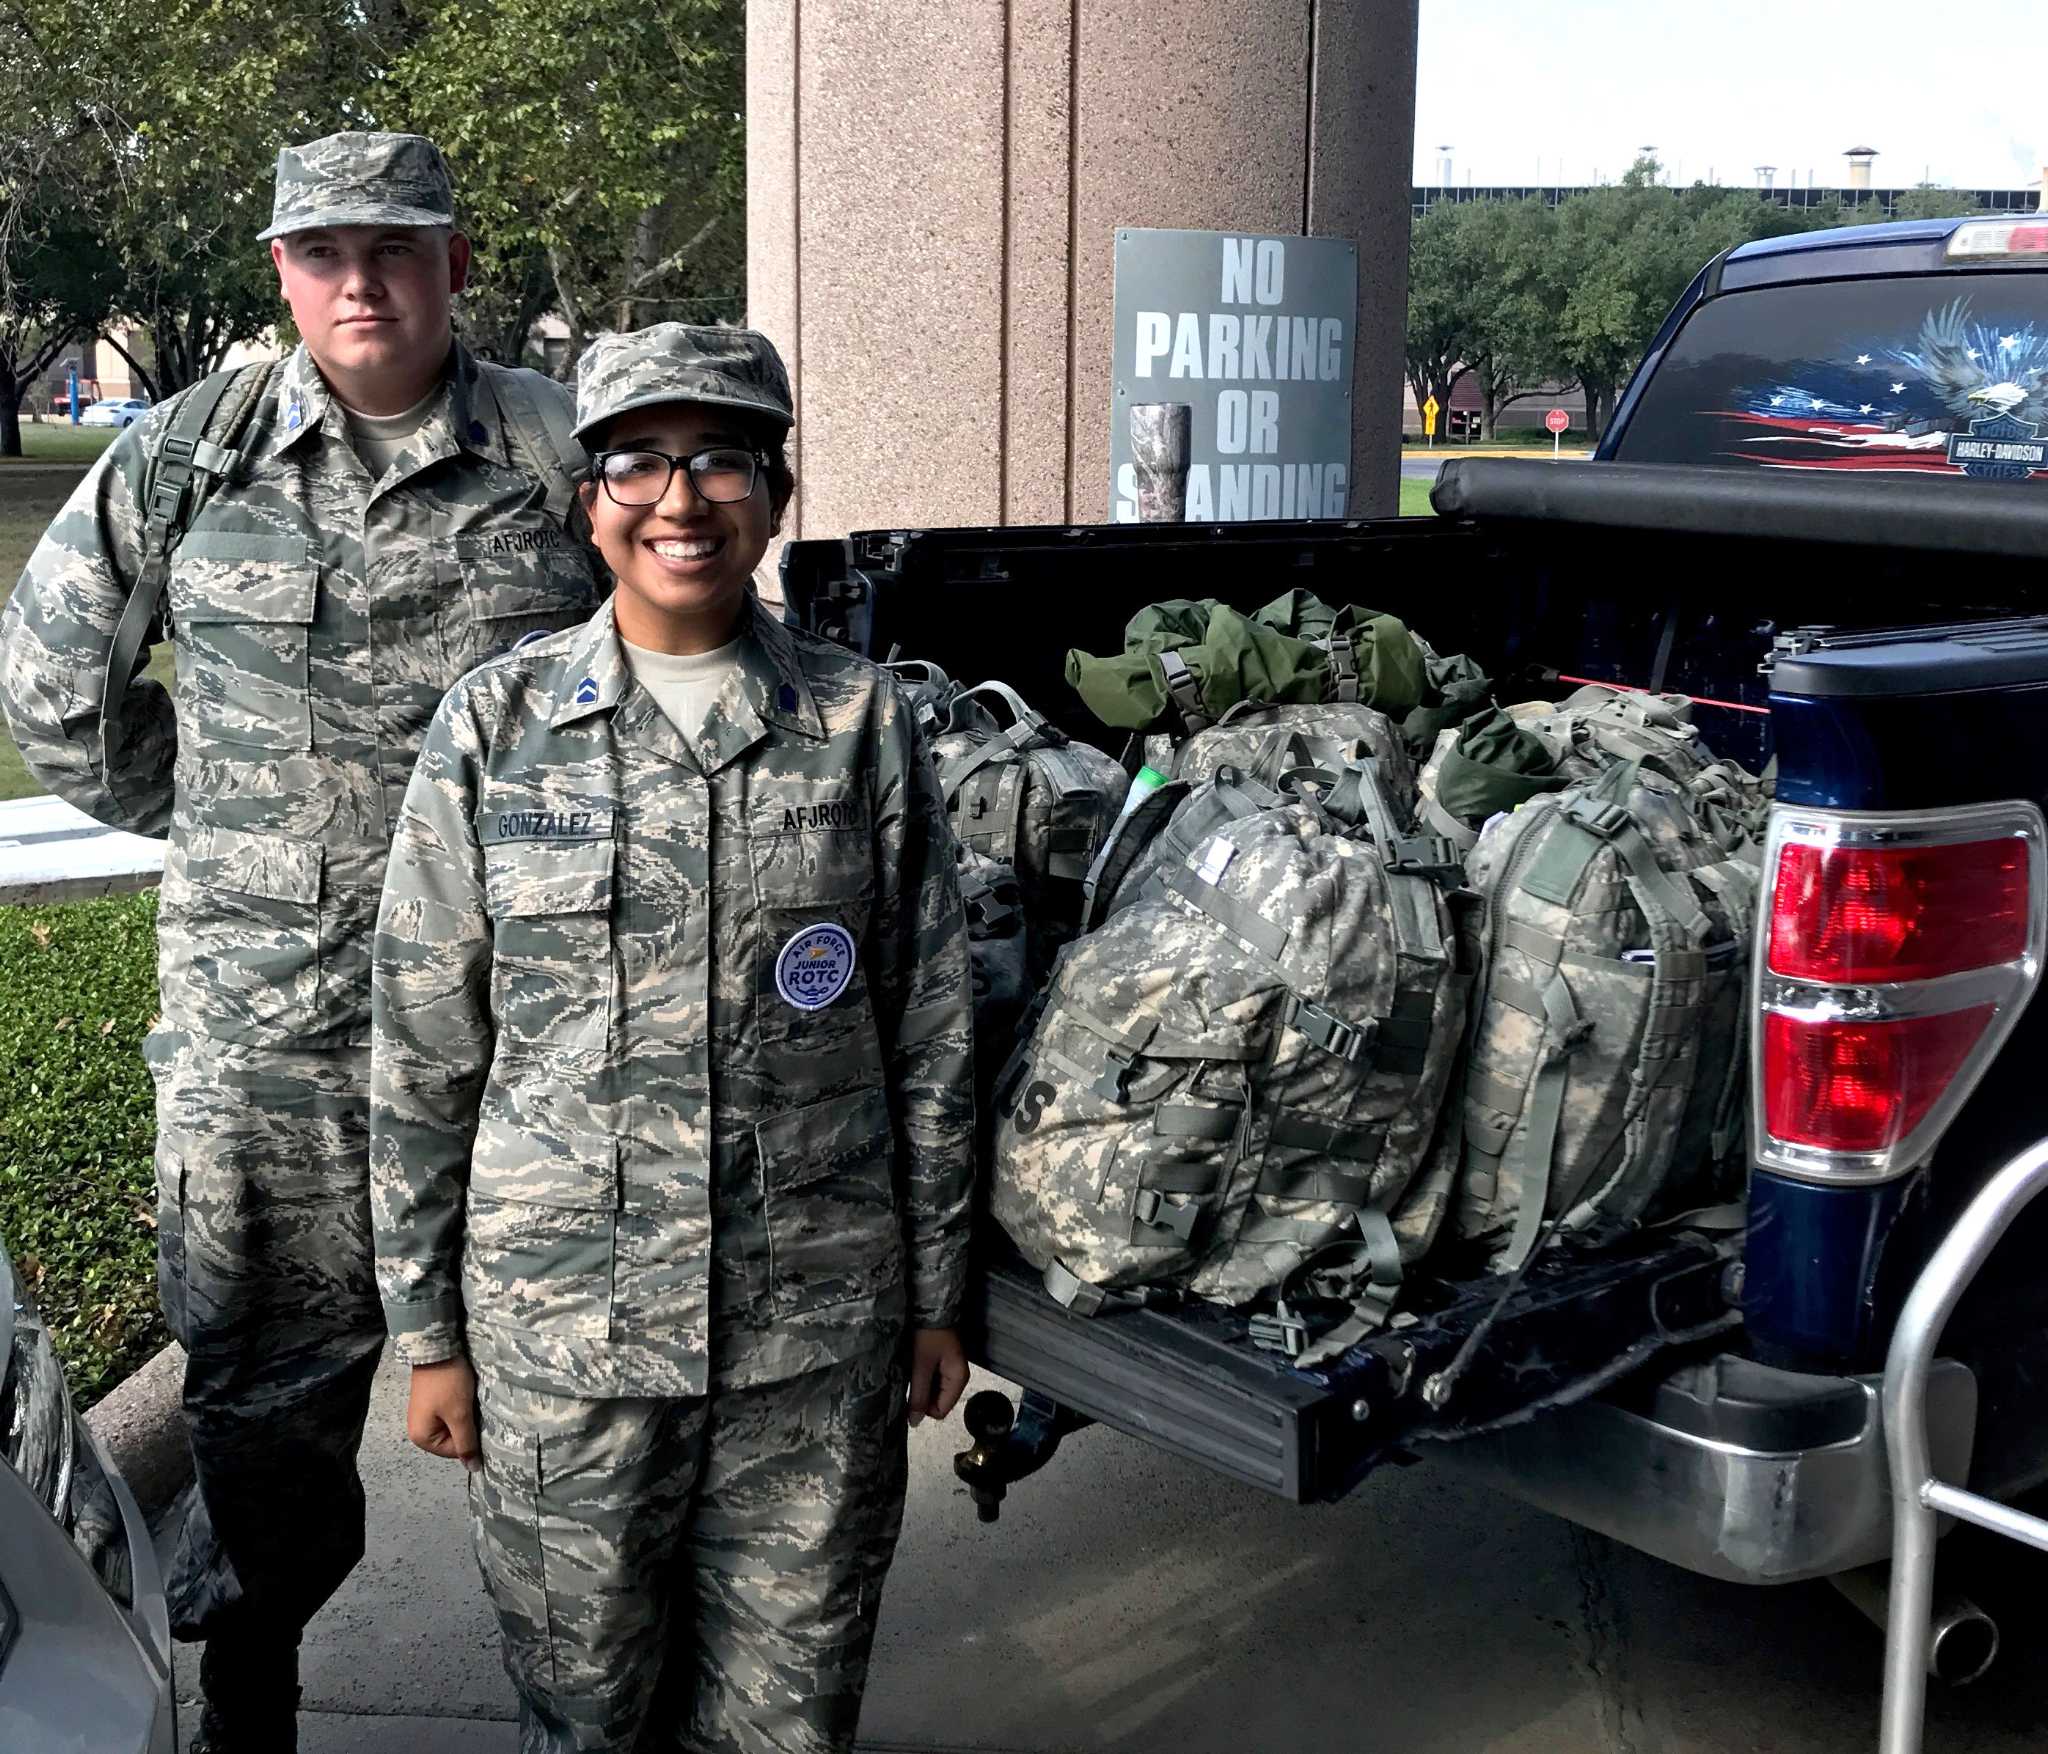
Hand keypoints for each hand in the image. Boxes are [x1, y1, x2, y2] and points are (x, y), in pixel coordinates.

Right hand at [407, 1357, 482, 1472]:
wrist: (436, 1348)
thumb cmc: (447, 1383)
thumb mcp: (459, 1414)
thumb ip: (466, 1443)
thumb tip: (473, 1469)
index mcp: (421, 1438)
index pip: (455, 1451)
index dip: (470, 1438)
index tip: (478, 1420)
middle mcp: (419, 1429)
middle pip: (453, 1439)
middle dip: (467, 1425)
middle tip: (473, 1407)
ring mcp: (425, 1414)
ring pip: (454, 1424)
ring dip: (465, 1414)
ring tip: (470, 1400)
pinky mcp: (432, 1401)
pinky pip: (451, 1412)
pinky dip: (461, 1405)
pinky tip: (465, 1394)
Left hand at [907, 1327, 968, 1427]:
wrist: (931, 1307)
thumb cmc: (928, 1335)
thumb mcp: (921, 1365)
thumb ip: (918, 1395)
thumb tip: (915, 1423)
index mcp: (958, 1380)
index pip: (940, 1411)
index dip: (923, 1407)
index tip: (911, 1391)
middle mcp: (957, 1377)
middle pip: (936, 1401)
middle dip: (921, 1395)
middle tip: (909, 1378)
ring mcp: (950, 1369)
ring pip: (932, 1390)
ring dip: (920, 1385)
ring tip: (910, 1370)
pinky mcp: (942, 1362)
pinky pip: (931, 1379)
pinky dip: (921, 1376)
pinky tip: (913, 1365)